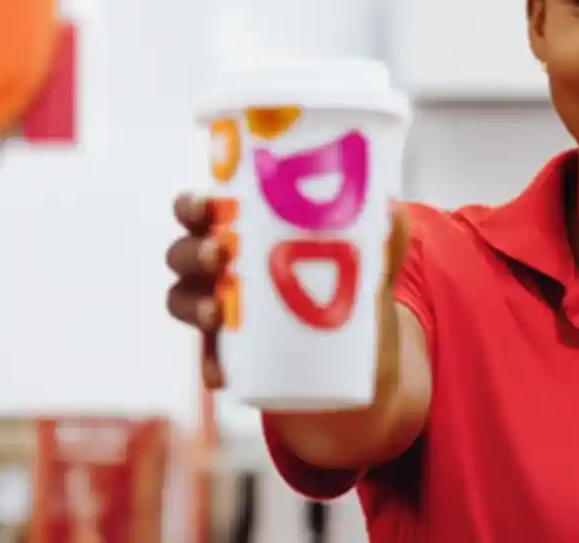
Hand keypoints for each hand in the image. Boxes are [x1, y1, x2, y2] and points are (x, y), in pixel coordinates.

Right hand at [165, 193, 410, 391]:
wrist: (358, 363)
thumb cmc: (348, 289)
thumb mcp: (370, 265)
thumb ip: (383, 239)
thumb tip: (395, 207)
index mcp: (244, 231)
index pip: (202, 210)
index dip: (191, 206)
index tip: (203, 204)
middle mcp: (221, 269)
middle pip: (183, 253)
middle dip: (192, 251)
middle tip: (218, 254)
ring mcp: (221, 313)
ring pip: (184, 302)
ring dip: (192, 304)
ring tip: (216, 312)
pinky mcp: (232, 357)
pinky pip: (210, 361)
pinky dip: (212, 366)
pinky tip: (221, 374)